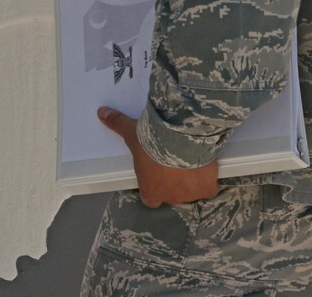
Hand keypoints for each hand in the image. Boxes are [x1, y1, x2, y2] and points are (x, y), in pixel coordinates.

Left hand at [98, 107, 217, 208]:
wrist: (180, 139)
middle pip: (172, 194)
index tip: (157, 174)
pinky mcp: (207, 188)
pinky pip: (209, 186)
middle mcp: (170, 197)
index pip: (150, 199)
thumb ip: (117, 124)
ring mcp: (190, 194)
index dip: (154, 187)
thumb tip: (101, 113)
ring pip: (191, 191)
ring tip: (191, 160)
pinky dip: (209, 178)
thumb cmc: (152, 142)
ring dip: (191, 179)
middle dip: (174, 181)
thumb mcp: (132, 132)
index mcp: (151, 191)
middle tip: (175, 162)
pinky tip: (208, 165)